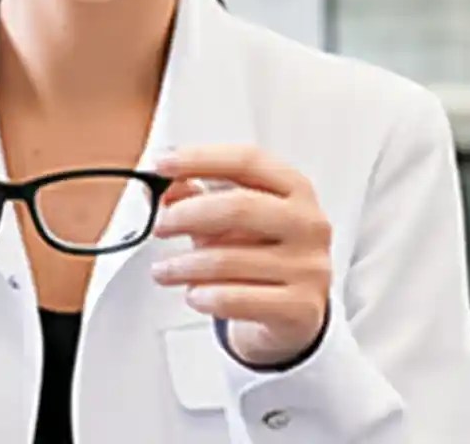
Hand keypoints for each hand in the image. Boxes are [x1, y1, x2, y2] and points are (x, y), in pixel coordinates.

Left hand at [151, 145, 331, 367]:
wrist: (296, 310)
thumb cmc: (263, 254)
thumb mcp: (231, 220)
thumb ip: (197, 198)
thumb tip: (162, 191)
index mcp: (296, 189)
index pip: (247, 161)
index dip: (200, 159)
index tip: (162, 165)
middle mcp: (308, 223)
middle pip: (239, 207)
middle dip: (187, 214)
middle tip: (161, 225)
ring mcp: (308, 266)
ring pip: (228, 259)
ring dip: (183, 265)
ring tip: (164, 270)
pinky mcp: (300, 307)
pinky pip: (235, 299)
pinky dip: (203, 296)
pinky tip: (194, 294)